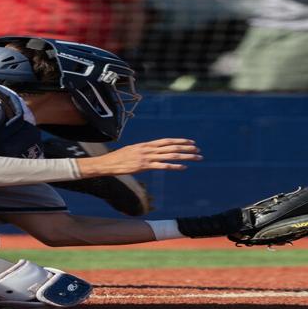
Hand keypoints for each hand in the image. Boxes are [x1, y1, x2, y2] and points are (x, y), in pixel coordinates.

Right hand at [76, 138, 201, 176]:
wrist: (109, 163)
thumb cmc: (120, 158)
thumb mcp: (133, 151)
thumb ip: (144, 151)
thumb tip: (152, 152)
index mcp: (147, 145)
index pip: (167, 141)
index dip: (180, 141)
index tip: (191, 142)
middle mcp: (149, 149)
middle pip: (172, 147)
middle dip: (187, 149)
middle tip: (198, 150)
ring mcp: (147, 157)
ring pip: (170, 155)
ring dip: (185, 157)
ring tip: (196, 158)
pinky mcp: (144, 166)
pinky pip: (162, 166)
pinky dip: (174, 166)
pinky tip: (183, 167)